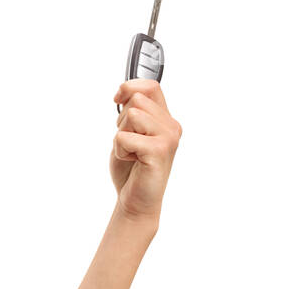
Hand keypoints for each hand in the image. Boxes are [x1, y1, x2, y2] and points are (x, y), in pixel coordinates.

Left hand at [109, 79, 182, 223]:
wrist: (136, 201)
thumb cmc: (132, 170)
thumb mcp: (131, 134)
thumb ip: (133, 113)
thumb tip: (126, 91)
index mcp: (165, 120)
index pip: (151, 86)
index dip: (130, 87)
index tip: (117, 98)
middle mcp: (171, 126)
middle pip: (137, 99)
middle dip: (122, 120)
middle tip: (129, 143)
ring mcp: (168, 137)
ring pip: (132, 115)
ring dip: (121, 136)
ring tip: (131, 152)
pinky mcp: (159, 150)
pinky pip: (124, 137)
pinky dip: (120, 150)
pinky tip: (132, 161)